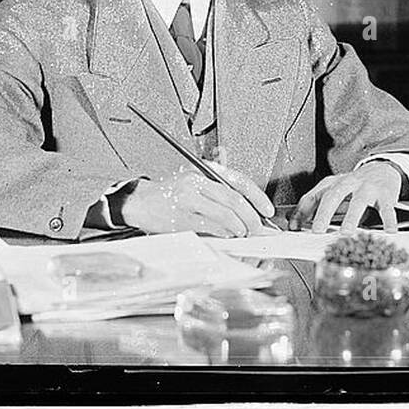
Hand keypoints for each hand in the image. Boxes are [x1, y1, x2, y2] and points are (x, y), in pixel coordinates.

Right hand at [116, 166, 274, 237]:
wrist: (140, 202)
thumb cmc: (170, 195)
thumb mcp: (194, 184)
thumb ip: (218, 193)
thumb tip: (247, 212)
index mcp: (203, 171)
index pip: (238, 181)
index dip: (257, 197)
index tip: (268, 211)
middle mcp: (197, 182)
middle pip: (234, 199)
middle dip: (251, 217)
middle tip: (259, 230)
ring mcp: (188, 199)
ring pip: (225, 213)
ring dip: (239, 227)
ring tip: (244, 234)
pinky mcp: (181, 217)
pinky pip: (210, 226)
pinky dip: (224, 232)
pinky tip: (228, 236)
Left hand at [290, 162, 403, 233]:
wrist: (383, 168)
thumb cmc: (355, 185)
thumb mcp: (333, 191)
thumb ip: (315, 205)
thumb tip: (291, 220)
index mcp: (332, 183)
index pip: (313, 195)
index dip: (302, 211)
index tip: (293, 227)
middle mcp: (348, 183)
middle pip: (333, 196)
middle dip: (324, 213)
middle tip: (318, 230)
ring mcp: (367, 187)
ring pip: (358, 201)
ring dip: (352, 217)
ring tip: (346, 232)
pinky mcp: (385, 193)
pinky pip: (386, 207)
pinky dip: (388, 219)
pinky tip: (389, 230)